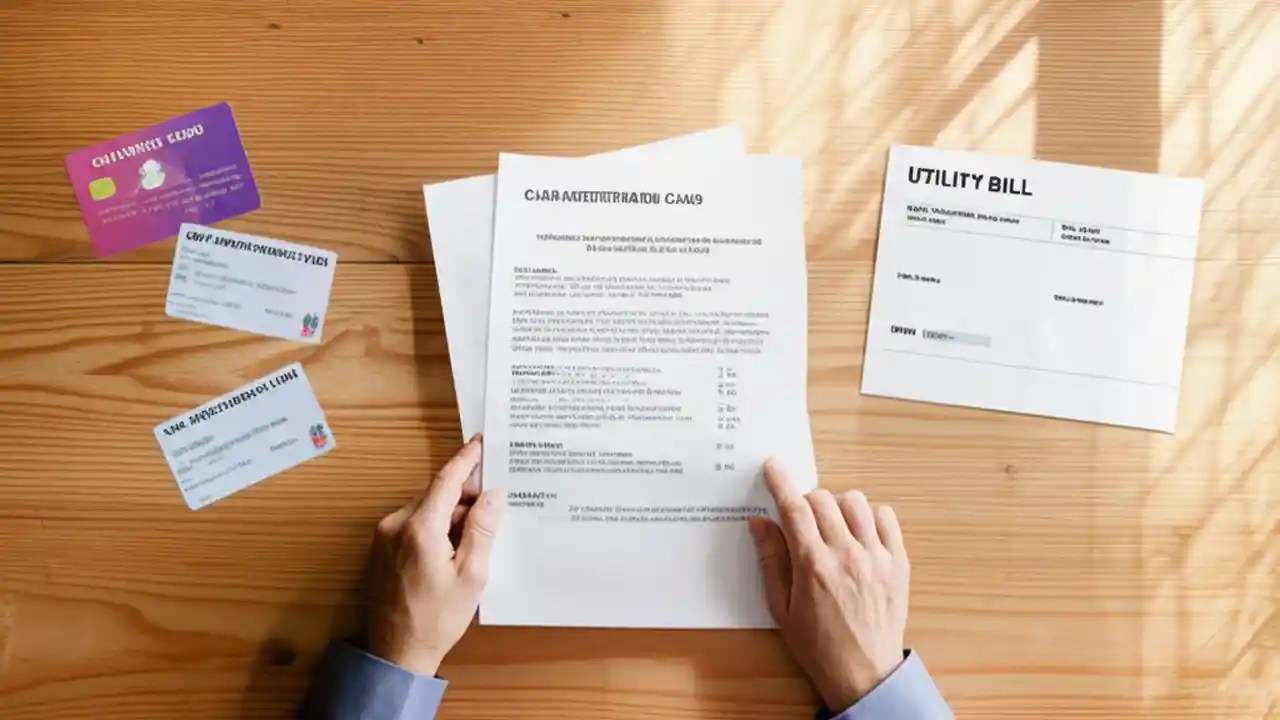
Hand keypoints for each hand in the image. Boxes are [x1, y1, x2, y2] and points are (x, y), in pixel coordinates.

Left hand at [363, 435, 503, 675]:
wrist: (395, 652)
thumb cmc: (435, 619)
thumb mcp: (471, 575)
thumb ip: (482, 530)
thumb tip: (492, 496)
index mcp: (419, 528)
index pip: (446, 480)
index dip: (466, 460)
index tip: (481, 443)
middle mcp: (396, 524)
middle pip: (436, 493)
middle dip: (465, 494)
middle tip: (495, 501)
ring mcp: (385, 536)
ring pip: (426, 509)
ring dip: (451, 513)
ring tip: (478, 532)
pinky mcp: (381, 548)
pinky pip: (414, 524)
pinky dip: (436, 525)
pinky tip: (455, 545)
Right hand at [748, 459, 909, 712]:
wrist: (863, 672)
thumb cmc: (818, 645)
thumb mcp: (781, 608)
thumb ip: (771, 561)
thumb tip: (760, 524)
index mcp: (813, 567)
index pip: (794, 509)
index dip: (781, 482)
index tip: (773, 467)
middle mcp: (847, 556)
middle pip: (823, 499)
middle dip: (806, 499)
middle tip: (801, 517)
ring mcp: (877, 557)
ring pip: (856, 501)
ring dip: (838, 504)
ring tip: (832, 525)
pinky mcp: (898, 562)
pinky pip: (887, 517)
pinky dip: (871, 515)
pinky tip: (859, 531)